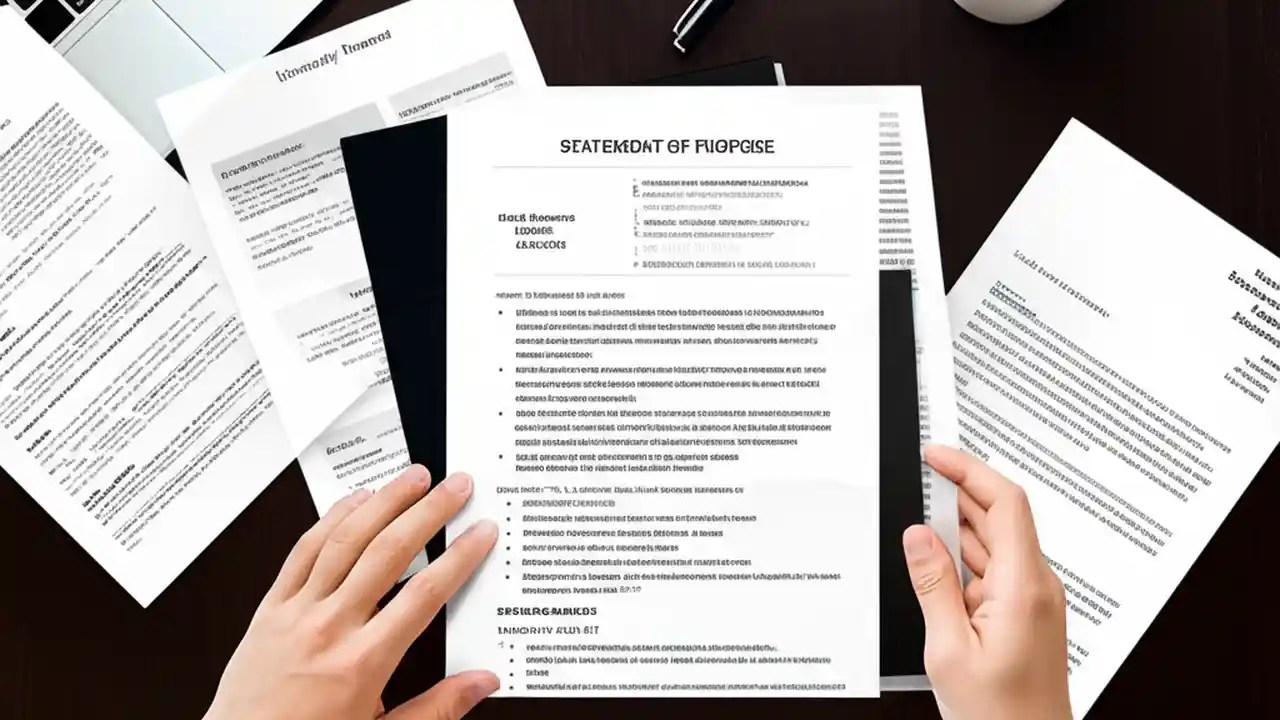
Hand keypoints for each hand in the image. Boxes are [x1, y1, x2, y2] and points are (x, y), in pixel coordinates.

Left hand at [204, 466, 498, 719]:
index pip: (424, 595)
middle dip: (428, 513)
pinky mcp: (269, 609)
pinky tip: (354, 502)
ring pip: (345, 541)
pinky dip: (331, 520)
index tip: (481, 533)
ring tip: (412, 478)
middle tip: (455, 486)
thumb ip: (436, 709)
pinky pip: (302, 552)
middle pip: (388, 553)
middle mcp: (329, 629)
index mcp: (362, 663)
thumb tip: (481, 682)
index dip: (459, 558)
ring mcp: (296, 613)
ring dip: (383, 502)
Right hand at [905, 445, 1070, 719]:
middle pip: (999, 518)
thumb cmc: (999, 716)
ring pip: (993, 544)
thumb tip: (917, 537)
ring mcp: (1033, 601)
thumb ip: (933, 585)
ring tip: (917, 534)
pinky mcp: (1025, 615)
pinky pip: (993, 571)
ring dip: (956, 532)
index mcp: (1025, 588)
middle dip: (955, 496)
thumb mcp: (949, 649)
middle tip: (915, 486)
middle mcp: (1037, 587)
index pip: (1005, 503)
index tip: (936, 455)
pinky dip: (963, 561)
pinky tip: (935, 570)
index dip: (970, 469)